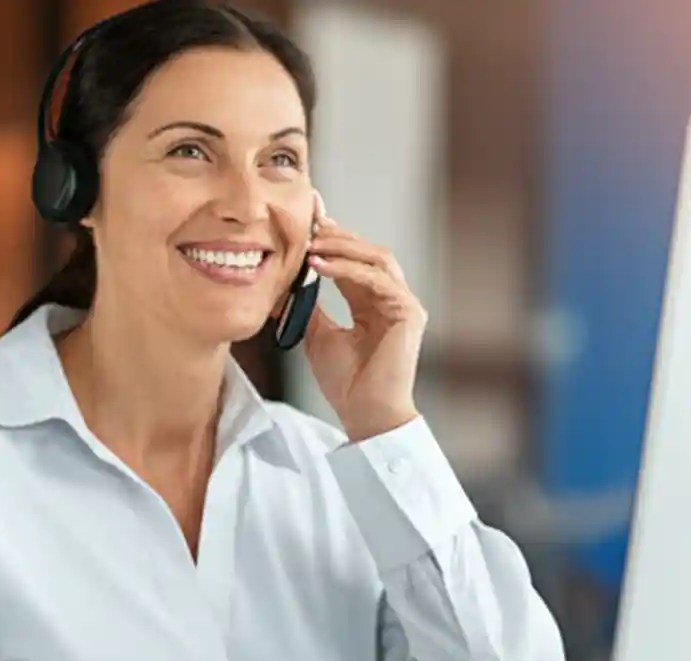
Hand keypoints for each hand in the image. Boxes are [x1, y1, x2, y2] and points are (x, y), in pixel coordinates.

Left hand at [269, 192, 427, 442]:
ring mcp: (403, 303)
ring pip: (375, 257)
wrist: (364, 414)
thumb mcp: (316, 334)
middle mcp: (389, 297)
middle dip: (336, 233)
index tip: (307, 217)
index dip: (330, 238)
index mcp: (369, 301)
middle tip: (308, 218)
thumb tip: (281, 282)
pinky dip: (347, 269)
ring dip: (342, 246)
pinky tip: (320, 266)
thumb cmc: (346, 382)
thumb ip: (307, 306)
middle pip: (366, 251)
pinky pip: (376, 279)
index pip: (350, 260)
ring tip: (312, 242)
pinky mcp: (409, 312)